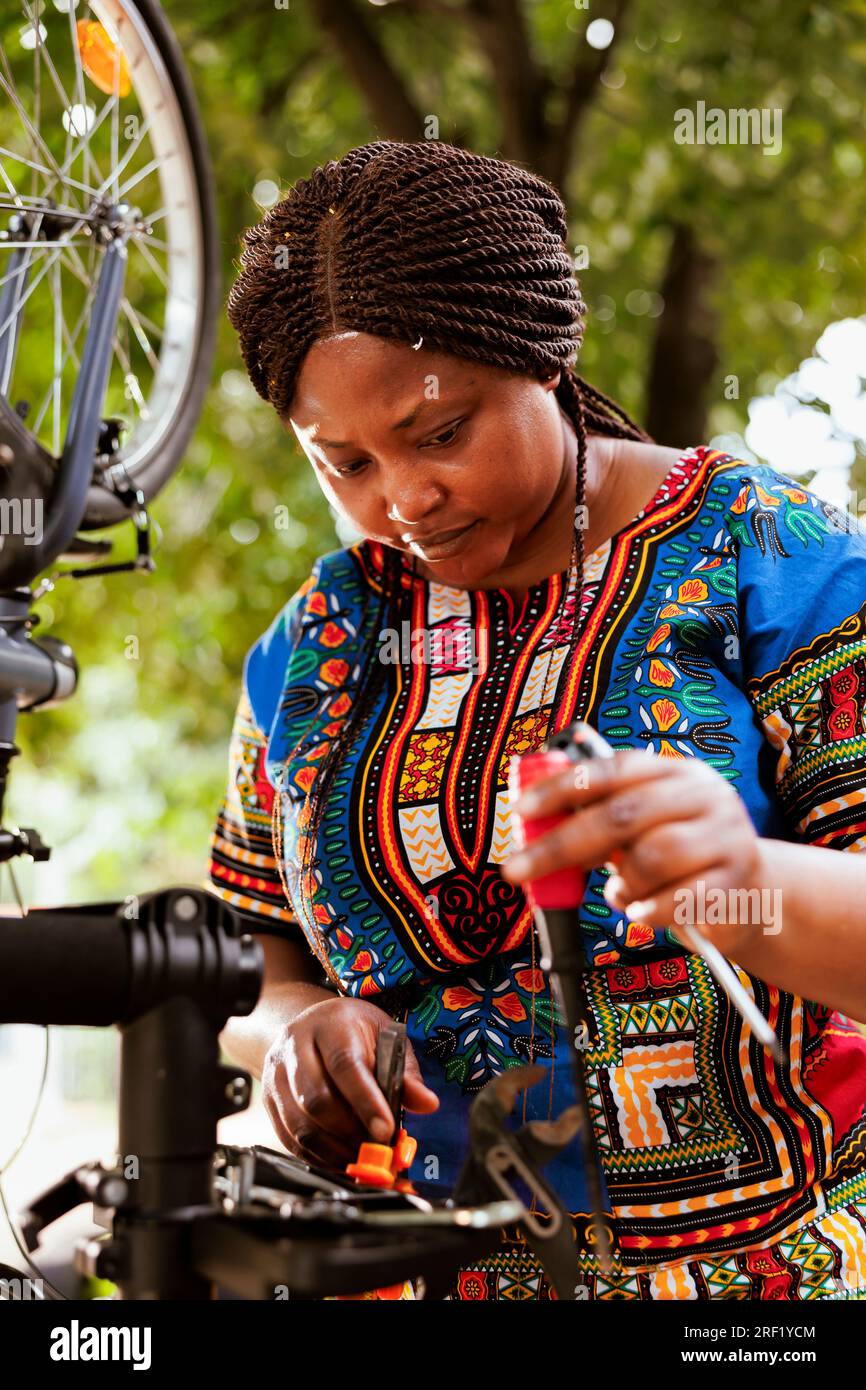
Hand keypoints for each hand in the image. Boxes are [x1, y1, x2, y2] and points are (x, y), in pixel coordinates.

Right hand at [262, 996, 438, 1167]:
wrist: (310, 1024)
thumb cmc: (355, 1031)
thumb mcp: (387, 1038)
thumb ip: (406, 1073)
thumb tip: (427, 1104)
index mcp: (330, 1024)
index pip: (345, 1065)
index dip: (366, 1102)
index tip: (386, 1131)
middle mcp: (295, 1046)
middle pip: (316, 1098)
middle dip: (350, 1132)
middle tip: (378, 1150)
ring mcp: (276, 1074)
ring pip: (299, 1123)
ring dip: (334, 1150)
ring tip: (362, 1157)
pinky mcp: (268, 1100)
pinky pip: (288, 1137)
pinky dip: (316, 1156)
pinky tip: (339, 1159)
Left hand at [502, 749, 766, 952]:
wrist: (756, 896)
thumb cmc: (681, 859)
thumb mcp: (642, 829)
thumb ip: (599, 820)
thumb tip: (535, 825)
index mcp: (676, 772)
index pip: (612, 769)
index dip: (562, 787)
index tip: (520, 809)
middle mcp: (705, 796)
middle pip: (622, 816)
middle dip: (561, 845)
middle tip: (518, 869)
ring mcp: (728, 838)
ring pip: (651, 858)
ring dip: (621, 884)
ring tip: (622, 893)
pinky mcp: (736, 884)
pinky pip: (677, 901)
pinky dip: (648, 912)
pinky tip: (642, 914)